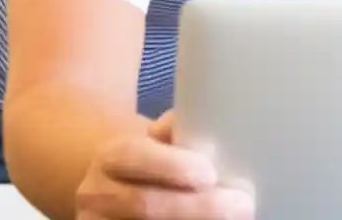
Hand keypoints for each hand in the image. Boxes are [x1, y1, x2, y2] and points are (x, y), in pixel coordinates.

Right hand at [75, 110, 254, 218]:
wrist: (118, 189)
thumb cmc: (154, 160)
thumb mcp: (157, 139)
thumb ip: (179, 130)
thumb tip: (208, 134)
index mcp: (111, 157)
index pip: (133, 156)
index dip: (171, 165)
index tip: (210, 174)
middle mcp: (98, 194)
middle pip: (146, 204)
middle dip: (199, 207)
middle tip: (242, 205)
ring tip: (236, 219)